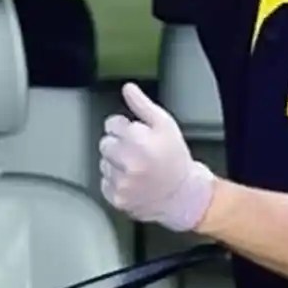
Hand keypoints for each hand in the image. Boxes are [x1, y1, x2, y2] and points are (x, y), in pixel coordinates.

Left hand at [99, 82, 216, 231]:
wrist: (183, 195)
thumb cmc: (175, 158)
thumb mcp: (165, 125)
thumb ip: (143, 105)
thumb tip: (128, 88)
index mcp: (139, 140)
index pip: (111, 124)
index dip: (124, 128)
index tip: (136, 136)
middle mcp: (128, 162)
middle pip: (105, 143)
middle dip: (118, 145)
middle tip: (137, 153)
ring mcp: (122, 182)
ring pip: (103, 164)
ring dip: (116, 164)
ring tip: (137, 168)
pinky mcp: (117, 198)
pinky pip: (104, 183)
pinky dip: (115, 182)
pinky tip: (132, 181)